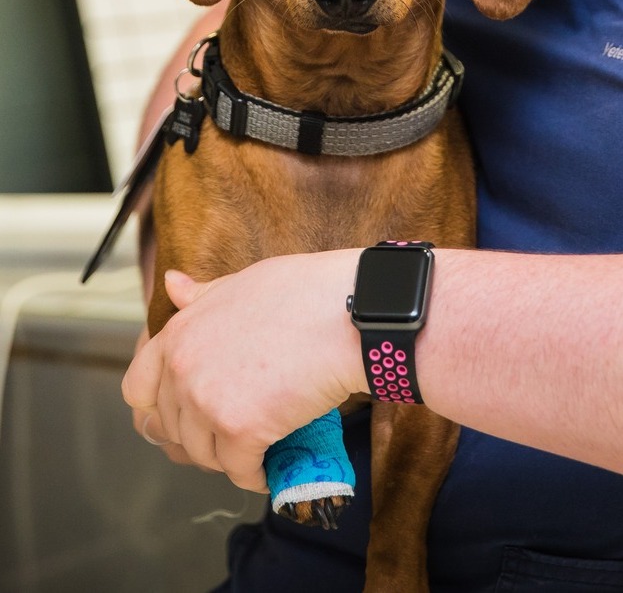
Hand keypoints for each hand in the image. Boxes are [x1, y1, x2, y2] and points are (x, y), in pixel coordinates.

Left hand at [122, 251, 361, 492]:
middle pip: (173, 429)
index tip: (186, 413)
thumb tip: (172, 284)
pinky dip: (255, 475)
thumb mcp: (244, 282)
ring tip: (256, 447)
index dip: (160, 407)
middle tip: (232, 431)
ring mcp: (208, 402)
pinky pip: (239, 471)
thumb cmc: (307, 291)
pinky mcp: (240, 431)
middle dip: (201, 434)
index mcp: (179, 333)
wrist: (350, 312)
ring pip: (203, 454)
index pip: (137, 389)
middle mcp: (183, 370)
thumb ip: (202, 295)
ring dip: (229, 456)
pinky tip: (271, 467)